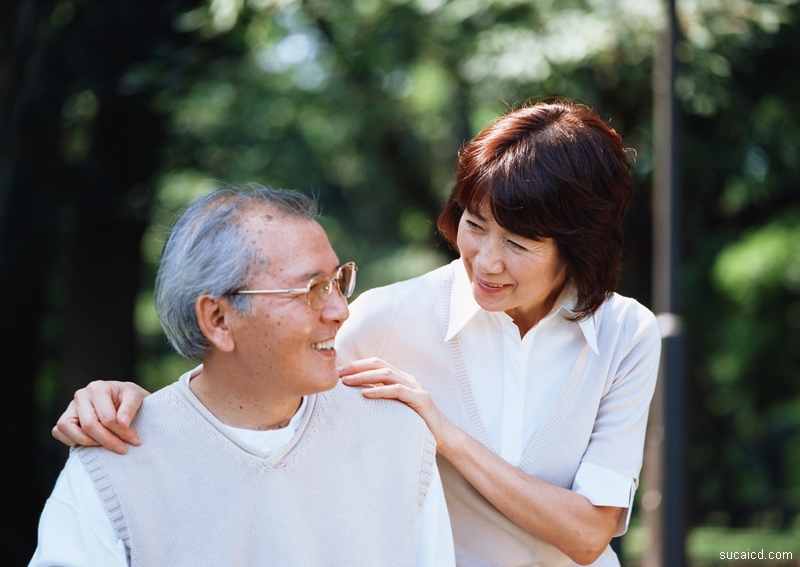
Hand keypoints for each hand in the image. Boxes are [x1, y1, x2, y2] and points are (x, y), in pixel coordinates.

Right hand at [52, 381, 148, 454]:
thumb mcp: (136, 397)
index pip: (107, 417)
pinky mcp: (65, 418)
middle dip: (107, 440)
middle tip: (123, 449)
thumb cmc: (128, 398)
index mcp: (98, 388)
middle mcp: (81, 395)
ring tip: (105, 446)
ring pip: (67, 428)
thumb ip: (130, 408)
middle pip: (89, 425)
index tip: (135, 441)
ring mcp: (70, 407)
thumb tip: (122, 423)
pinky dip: (72, 441)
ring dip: (87, 442)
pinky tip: (91, 443)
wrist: (121, 397)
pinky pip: (59, 432)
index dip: (121, 432)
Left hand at [338, 357, 454, 449]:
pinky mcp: (421, 399)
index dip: (356, 365)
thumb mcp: (394, 407)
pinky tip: (365, 394)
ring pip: (386, 374)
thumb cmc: (415, 423)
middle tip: (338, 373)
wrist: (442, 435)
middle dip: (356, 367)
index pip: (376, 364)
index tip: (337, 371)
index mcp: (401, 378)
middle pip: (379, 364)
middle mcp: (408, 378)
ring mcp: (415, 387)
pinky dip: (379, 390)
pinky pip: (397, 391)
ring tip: (346, 382)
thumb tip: (355, 394)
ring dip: (363, 376)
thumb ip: (380, 397)